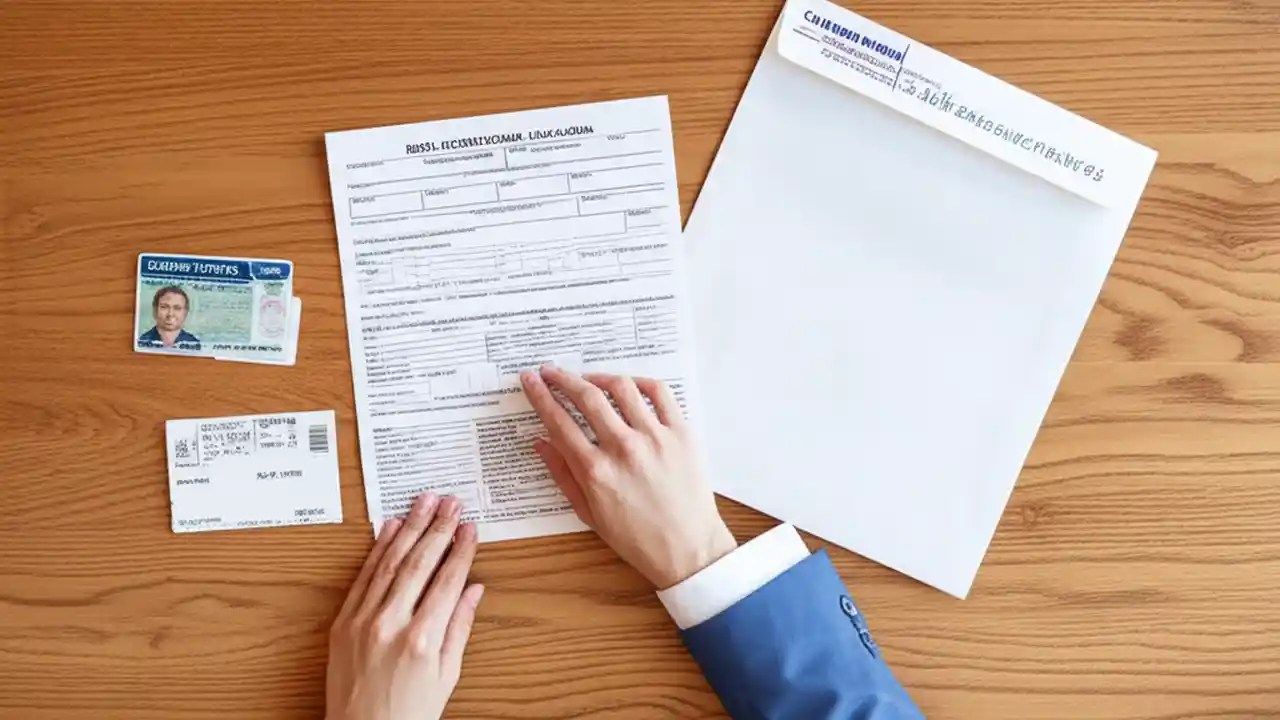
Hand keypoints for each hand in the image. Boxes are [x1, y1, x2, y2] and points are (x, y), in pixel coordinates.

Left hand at [326, 493, 484, 719]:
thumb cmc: (409, 713)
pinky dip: (378, 549)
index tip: (470, 528)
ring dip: (409, 527)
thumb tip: (473, 589)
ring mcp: (363, 621)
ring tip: (424, 502)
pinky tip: (391, 528)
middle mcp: (390, 625)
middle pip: (420, 563)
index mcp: (422, 640)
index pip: (447, 580)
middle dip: (438, 528)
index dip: (461, 550)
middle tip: (451, 503)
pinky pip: (363, 577)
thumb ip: (460, 628)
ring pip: (390, 562)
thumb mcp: (447, 676)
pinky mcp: (344, 622)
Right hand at [520, 365, 736, 588]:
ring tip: (587, 379)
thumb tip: (540, 441)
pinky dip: (640, 382)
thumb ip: (562, 474)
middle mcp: (623, 449)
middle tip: (551, 372)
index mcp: (595, 471)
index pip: (559, 421)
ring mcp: (655, 438)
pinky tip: (628, 386)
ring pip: (622, 388)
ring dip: (598, 376)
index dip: (540, 396)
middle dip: (562, 379)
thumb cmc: (637, 538)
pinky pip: (660, 393)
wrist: (688, 549)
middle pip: (586, 396)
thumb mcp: (588, 513)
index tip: (530, 380)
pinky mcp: (681, 434)